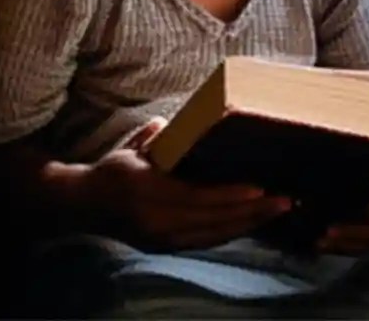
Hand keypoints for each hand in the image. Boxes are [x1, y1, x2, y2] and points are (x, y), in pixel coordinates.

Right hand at [85, 119, 292, 250]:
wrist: (84, 206)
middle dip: (252, 212)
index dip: (231, 196)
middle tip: (285, 200)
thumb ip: (155, 136)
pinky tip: (249, 223)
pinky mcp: (166, 247)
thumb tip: (172, 121)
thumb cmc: (111, 171)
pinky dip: (230, 232)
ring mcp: (161, 238)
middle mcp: (157, 219)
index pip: (198, 197)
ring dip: (248, 224)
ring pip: (214, 235)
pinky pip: (206, 242)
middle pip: (213, 219)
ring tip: (276, 211)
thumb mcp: (132, 149)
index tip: (260, 188)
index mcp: (148, 191)